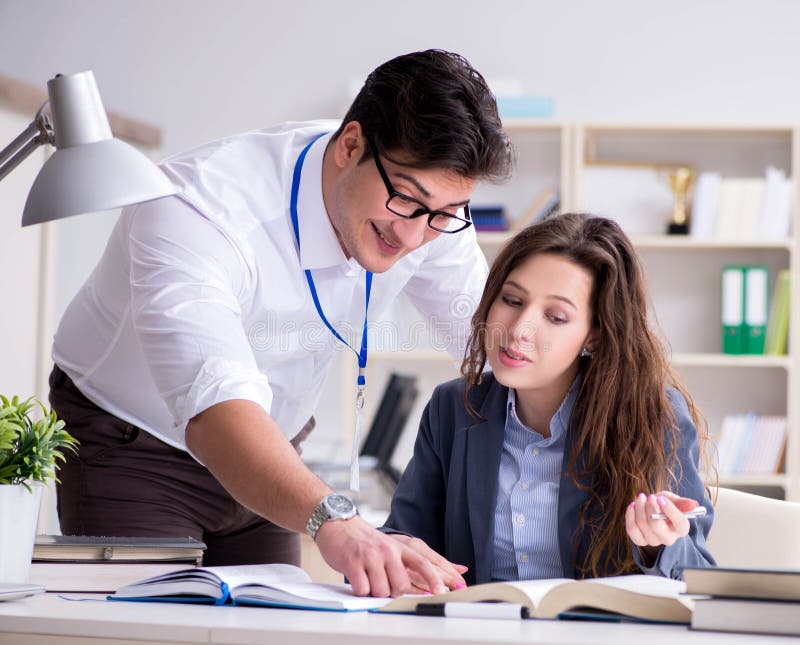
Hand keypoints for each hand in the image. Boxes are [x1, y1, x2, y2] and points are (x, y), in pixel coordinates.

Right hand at [314, 516, 465, 597]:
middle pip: (401, 585)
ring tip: (369, 579)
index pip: (423, 563)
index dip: (434, 579)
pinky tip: (358, 580)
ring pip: (382, 590)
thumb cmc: (366, 541)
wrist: (338, 524)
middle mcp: (388, 550)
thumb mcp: (392, 547)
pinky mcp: (353, 562)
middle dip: (393, 592)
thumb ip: (416, 562)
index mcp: (400, 547)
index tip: (443, 591)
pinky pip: (363, 589)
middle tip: (384, 584)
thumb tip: (451, 571)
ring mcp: (370, 556)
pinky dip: (361, 590)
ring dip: (375, 592)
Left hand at [625, 491, 696, 550]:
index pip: (680, 522)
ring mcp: (654, 541)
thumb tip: (694, 504)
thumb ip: (681, 502)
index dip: (670, 510)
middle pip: (656, 525)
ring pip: (642, 525)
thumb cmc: (664, 504)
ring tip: (641, 497)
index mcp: (681, 528)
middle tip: (649, 496)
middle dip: (650, 507)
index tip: (660, 499)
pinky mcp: (640, 540)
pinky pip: (632, 529)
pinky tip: (632, 505)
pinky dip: (630, 515)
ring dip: (639, 507)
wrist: (652, 510)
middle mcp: (669, 538)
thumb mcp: (673, 500)